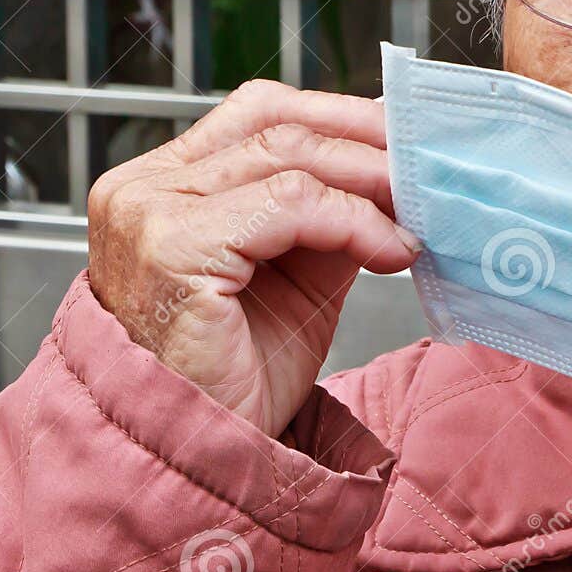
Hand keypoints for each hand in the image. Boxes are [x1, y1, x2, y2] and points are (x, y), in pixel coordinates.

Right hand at [87, 81, 418, 437]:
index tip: (409, 139)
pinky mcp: (171, 247)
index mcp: (164, 183)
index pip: (261, 113)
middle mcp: (143, 188)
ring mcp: (148, 213)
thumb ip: (330, 213)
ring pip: (290, 157)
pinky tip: (390, 250)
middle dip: (368, 143)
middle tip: (429, 172)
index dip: (343, 117)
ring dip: (371, 184)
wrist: (198, 459)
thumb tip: (397, 167)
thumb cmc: (235, 376)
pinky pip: (290, 203)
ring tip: (416, 217)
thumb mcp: (298, 273)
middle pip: (277, 124)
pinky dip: (355, 221)